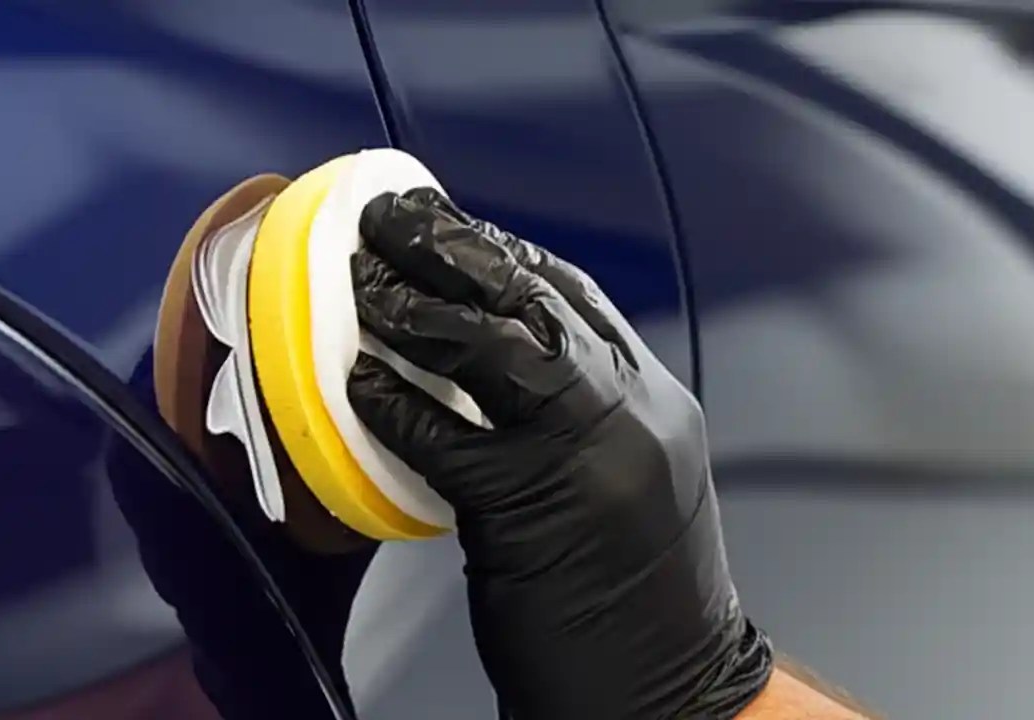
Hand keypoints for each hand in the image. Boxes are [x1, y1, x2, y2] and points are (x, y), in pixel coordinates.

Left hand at [347, 188, 772, 718]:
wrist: (673, 689)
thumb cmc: (641, 595)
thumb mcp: (629, 477)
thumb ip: (575, 413)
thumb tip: (489, 365)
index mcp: (651, 399)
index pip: (572, 293)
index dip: (500, 249)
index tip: (449, 224)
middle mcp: (629, 409)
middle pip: (531, 294)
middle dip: (451, 244)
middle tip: (390, 216)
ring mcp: (586, 453)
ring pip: (493, 344)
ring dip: (415, 304)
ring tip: (362, 278)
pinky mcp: (531, 507)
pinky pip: (446, 436)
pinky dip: (395, 403)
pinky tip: (359, 380)